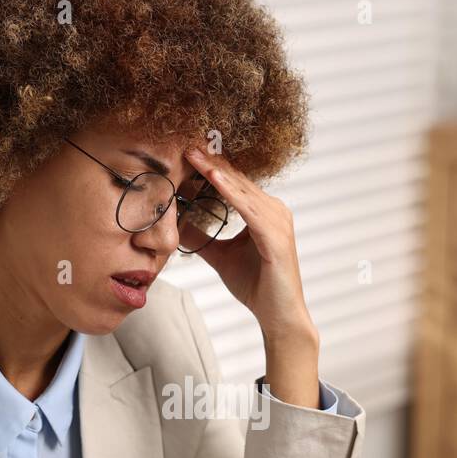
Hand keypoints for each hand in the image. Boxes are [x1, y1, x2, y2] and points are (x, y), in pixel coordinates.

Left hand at [182, 145, 314, 339]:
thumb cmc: (257, 286)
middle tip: (186, 142)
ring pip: (242, 189)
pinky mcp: (276, 236)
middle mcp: (274, 211)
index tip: (187, 151)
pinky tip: (213, 178)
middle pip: (238, 179)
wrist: (279, 315)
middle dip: (211, 161)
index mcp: (263, 213)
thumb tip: (178, 225)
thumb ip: (203, 239)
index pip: (234, 183)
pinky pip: (249, 209)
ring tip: (194, 154)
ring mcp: (278, 221)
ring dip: (217, 170)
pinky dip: (230, 192)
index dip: (211, 166)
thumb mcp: (221, 257)